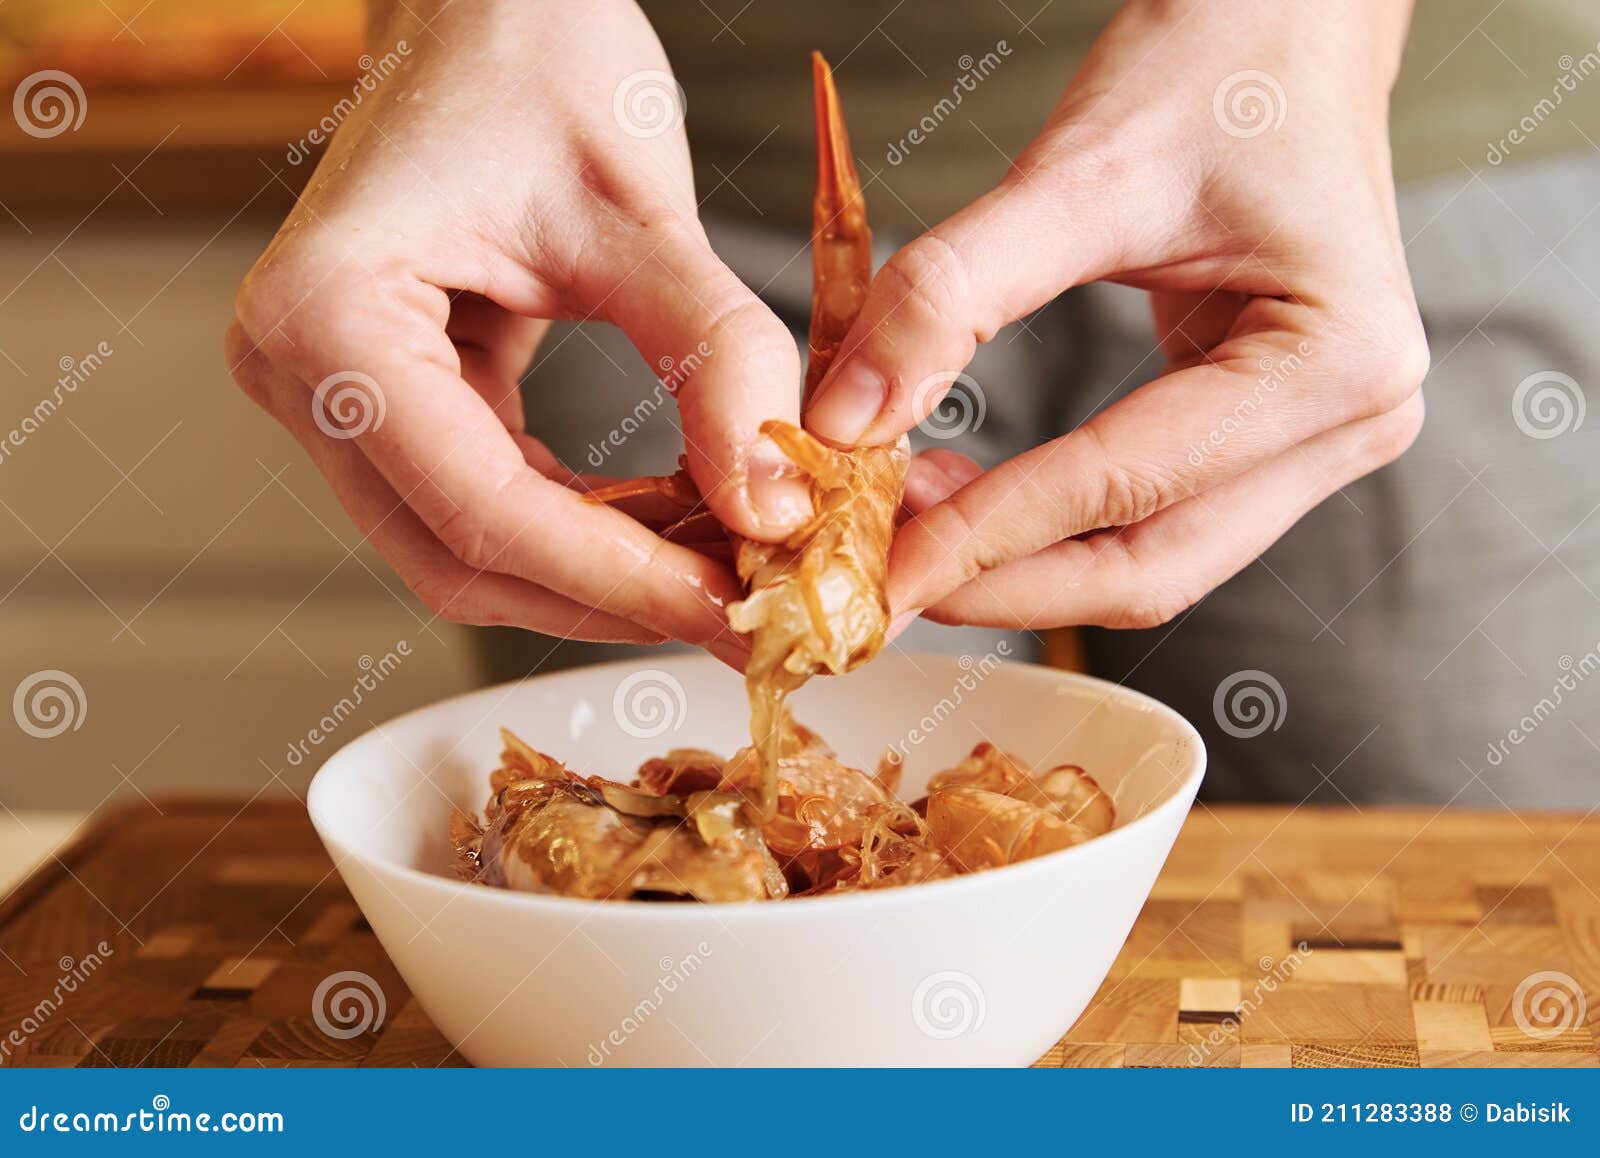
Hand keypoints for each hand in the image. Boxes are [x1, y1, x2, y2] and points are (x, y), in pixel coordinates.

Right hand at [228, 0, 810, 665]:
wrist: (484, 6)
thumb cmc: (537, 60)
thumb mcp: (640, 209)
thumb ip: (714, 355)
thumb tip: (772, 503)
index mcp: (330, 318)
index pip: (481, 506)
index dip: (616, 576)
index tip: (727, 607)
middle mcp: (304, 374)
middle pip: (459, 556)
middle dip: (608, 597)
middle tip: (736, 618)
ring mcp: (334, 395)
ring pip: (466, 549)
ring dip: (597, 577)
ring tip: (717, 576)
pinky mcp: (387, 399)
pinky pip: (482, 499)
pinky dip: (579, 528)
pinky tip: (669, 524)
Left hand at [806, 0, 1427, 632]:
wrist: (1285, 20)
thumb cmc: (1214, 64)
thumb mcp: (1075, 171)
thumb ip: (950, 294)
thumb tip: (846, 419)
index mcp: (1336, 360)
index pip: (1124, 487)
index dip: (986, 537)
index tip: (882, 568)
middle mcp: (1353, 421)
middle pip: (1150, 565)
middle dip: (1002, 580)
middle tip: (882, 577)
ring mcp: (1321, 438)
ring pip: (1150, 560)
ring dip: (1020, 564)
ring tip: (905, 525)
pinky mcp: (1271, 435)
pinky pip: (1151, 516)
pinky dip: (1050, 524)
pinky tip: (962, 495)